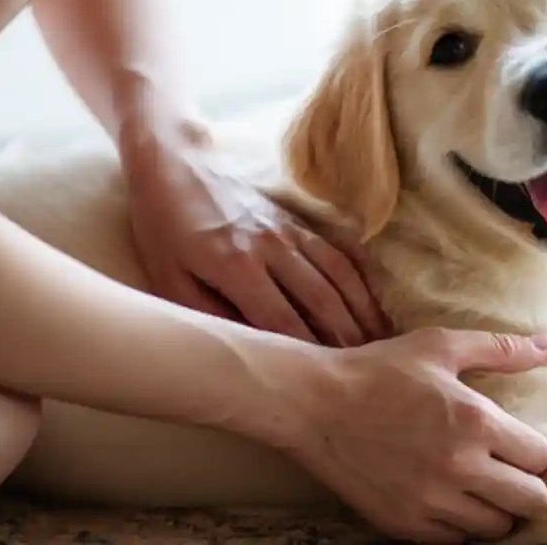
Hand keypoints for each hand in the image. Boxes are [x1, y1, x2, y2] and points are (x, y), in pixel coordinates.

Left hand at [118, 113, 387, 345]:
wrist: (178, 165)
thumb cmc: (164, 228)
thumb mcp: (167, 277)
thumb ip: (204, 314)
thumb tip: (244, 349)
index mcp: (235, 265)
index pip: (281, 321)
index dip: (308, 355)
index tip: (327, 381)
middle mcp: (271, 247)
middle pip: (321, 301)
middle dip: (347, 340)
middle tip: (368, 372)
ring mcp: (290, 231)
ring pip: (339, 276)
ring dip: (363, 313)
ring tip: (382, 344)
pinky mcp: (298, 221)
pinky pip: (340, 252)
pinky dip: (362, 280)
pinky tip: (375, 303)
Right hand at [290, 328, 546, 542]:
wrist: (316, 404)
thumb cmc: (380, 370)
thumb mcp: (440, 346)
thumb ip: (501, 349)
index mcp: (476, 423)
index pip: (541, 458)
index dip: (533, 449)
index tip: (515, 442)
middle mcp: (460, 468)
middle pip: (531, 500)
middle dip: (524, 483)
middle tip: (504, 468)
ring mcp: (432, 501)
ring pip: (496, 527)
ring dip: (494, 507)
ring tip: (476, 485)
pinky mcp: (406, 524)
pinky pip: (456, 541)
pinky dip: (459, 524)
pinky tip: (447, 499)